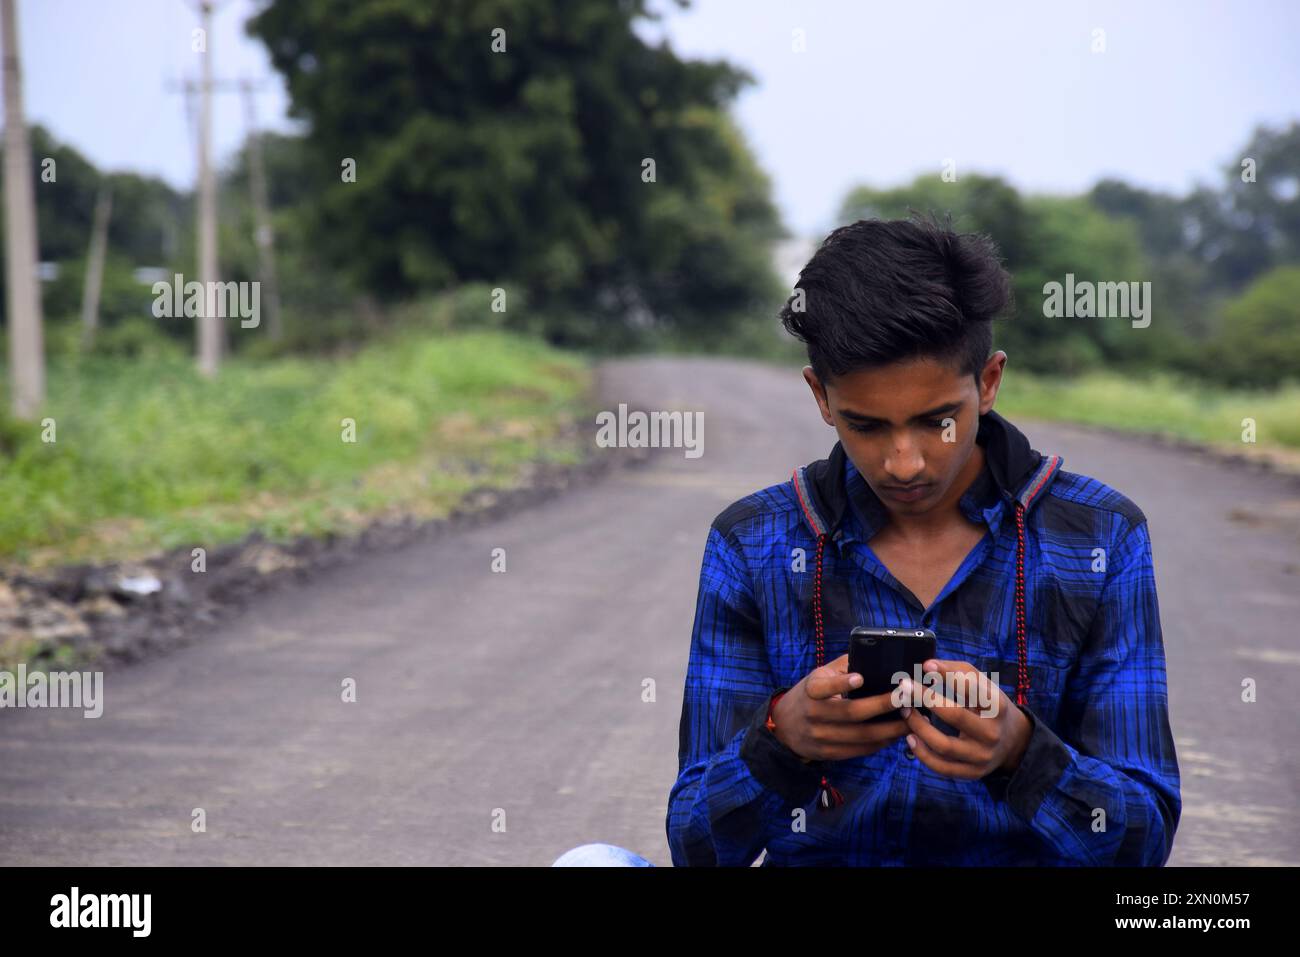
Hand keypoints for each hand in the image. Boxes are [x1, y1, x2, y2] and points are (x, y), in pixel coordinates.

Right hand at [771, 654, 909, 761]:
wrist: (784, 726)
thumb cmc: (811, 694)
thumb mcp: (820, 675)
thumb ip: (844, 667)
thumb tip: (878, 657)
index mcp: (811, 690)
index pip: (823, 687)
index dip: (841, 684)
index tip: (861, 678)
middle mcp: (814, 714)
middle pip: (852, 713)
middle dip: (883, 705)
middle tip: (908, 699)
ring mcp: (821, 736)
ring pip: (862, 736)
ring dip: (890, 729)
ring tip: (912, 720)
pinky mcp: (828, 753)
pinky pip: (860, 750)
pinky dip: (881, 742)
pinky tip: (896, 734)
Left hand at [897, 658, 1031, 779]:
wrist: (1013, 742)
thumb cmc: (990, 706)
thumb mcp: (984, 686)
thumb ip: (958, 671)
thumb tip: (927, 666)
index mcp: (998, 707)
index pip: (973, 689)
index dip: (949, 675)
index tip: (925, 666)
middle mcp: (992, 733)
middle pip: (955, 716)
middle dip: (926, 699)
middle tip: (905, 687)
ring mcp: (982, 756)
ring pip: (944, 745)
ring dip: (919, 727)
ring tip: (906, 711)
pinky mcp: (973, 773)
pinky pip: (942, 767)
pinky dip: (922, 753)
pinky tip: (910, 737)